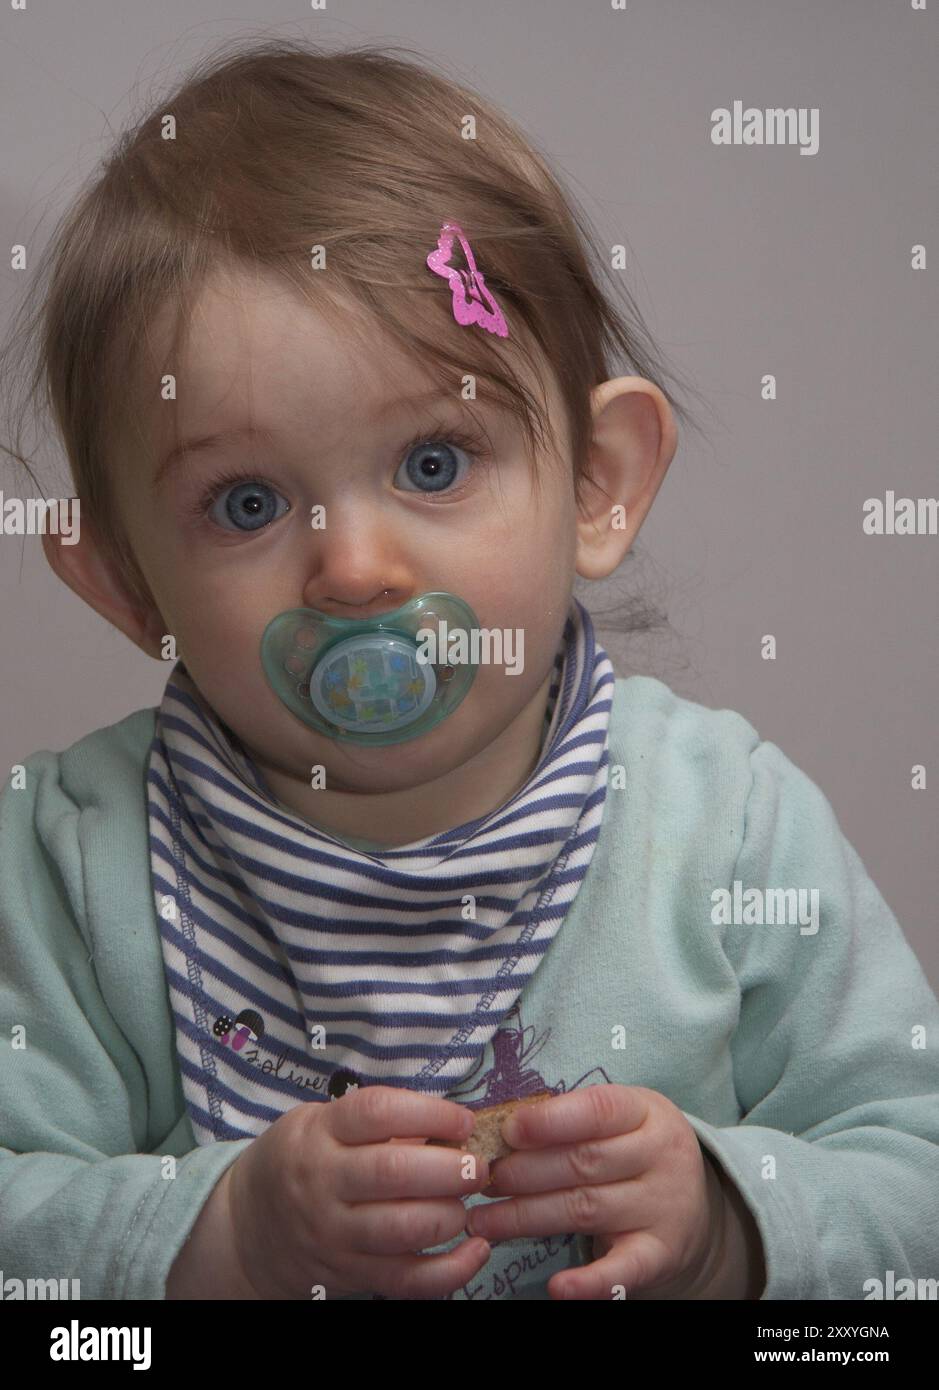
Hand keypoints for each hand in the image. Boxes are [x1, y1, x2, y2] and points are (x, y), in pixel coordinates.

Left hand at [464, 1084, 724, 1299]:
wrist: (695, 1203)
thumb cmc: (636, 1148)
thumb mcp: (620, 1118)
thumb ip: (572, 1119)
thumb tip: (503, 1129)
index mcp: (646, 1113)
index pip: (597, 1110)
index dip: (549, 1121)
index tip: (508, 1131)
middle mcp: (660, 1157)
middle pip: (583, 1163)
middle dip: (524, 1171)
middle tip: (482, 1179)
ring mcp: (663, 1207)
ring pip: (585, 1210)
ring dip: (527, 1217)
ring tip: (483, 1221)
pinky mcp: (661, 1253)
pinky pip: (624, 1269)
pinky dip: (590, 1282)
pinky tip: (557, 1287)